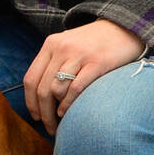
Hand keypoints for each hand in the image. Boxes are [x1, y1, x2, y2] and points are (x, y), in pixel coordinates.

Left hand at [23, 19, 146, 134]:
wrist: (123, 28)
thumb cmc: (93, 43)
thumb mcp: (68, 45)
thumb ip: (53, 63)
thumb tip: (40, 95)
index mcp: (50, 45)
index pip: (30, 78)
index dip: (30, 102)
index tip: (34, 116)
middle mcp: (61, 49)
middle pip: (42, 88)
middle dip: (42, 113)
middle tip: (48, 127)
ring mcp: (79, 55)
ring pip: (55, 90)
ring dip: (54, 111)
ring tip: (59, 121)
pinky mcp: (97, 63)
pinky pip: (76, 88)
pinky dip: (68, 104)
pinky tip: (68, 112)